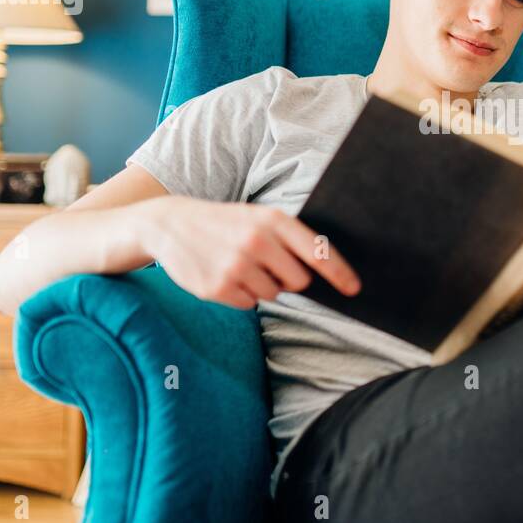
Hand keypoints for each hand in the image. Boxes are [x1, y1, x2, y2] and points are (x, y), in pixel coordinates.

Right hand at [139, 197, 360, 309]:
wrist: (169, 224)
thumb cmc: (224, 222)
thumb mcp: (257, 217)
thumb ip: (288, 239)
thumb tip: (321, 268)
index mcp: (271, 221)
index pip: (317, 251)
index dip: (339, 273)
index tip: (353, 288)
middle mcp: (256, 242)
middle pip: (298, 281)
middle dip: (290, 279)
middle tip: (267, 264)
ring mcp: (235, 267)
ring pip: (273, 294)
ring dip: (263, 286)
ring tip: (239, 264)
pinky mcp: (217, 288)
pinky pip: (248, 304)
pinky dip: (241, 295)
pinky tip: (224, 274)